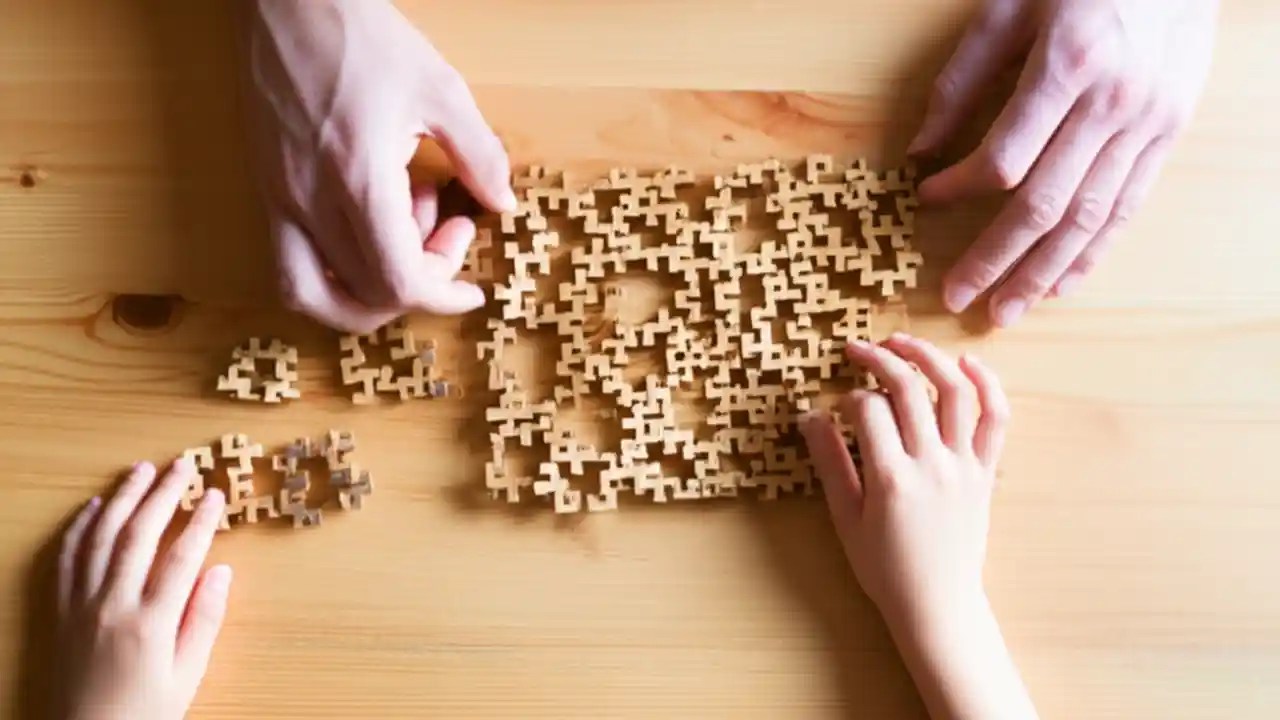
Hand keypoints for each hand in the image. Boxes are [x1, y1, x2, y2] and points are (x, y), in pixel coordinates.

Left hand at [57, 460, 229, 719]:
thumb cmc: (144, 713)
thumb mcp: (187, 675)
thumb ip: (204, 620)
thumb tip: (220, 571)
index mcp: (150, 623)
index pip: (182, 556)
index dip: (202, 521)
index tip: (216, 494)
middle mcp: (111, 606)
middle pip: (138, 535)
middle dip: (162, 494)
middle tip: (181, 465)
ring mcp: (80, 606)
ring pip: (100, 538)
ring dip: (121, 498)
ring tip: (141, 471)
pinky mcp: (60, 612)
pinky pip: (66, 559)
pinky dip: (79, 528)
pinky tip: (93, 507)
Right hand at [243, 0, 515, 332]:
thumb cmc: (362, 37)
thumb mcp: (441, 89)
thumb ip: (478, 154)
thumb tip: (501, 202)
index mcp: (358, 178)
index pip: (399, 280)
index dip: (442, 298)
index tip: (470, 289)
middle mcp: (308, 200)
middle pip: (364, 291)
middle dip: (419, 281)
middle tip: (449, 230)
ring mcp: (277, 199)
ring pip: (312, 294)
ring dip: (366, 293)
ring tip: (406, 235)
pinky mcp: (265, 190)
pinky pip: (288, 264)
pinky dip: (331, 274)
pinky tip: (370, 225)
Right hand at [802, 335, 1034, 719]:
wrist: (937, 603)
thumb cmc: (885, 567)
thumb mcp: (845, 518)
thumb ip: (830, 463)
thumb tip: (809, 416)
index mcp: (891, 479)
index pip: (867, 410)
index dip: (846, 399)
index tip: (836, 408)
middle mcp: (931, 464)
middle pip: (907, 389)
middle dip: (878, 360)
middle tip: (856, 349)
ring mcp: (964, 465)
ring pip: (954, 392)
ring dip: (929, 357)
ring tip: (903, 342)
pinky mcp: (986, 471)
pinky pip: (996, 419)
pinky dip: (987, 384)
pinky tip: (968, 362)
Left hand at [911, 0, 1217, 325]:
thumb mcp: (1008, 9)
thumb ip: (961, 82)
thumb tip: (920, 151)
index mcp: (1066, 67)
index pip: (1004, 158)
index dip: (959, 188)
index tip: (924, 201)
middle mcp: (1111, 105)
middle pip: (1044, 204)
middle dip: (996, 258)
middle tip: (957, 297)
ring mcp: (1146, 124)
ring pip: (1088, 217)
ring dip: (1042, 272)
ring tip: (1006, 311)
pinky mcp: (1168, 134)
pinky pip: (1127, 206)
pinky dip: (1093, 251)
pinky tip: (1062, 283)